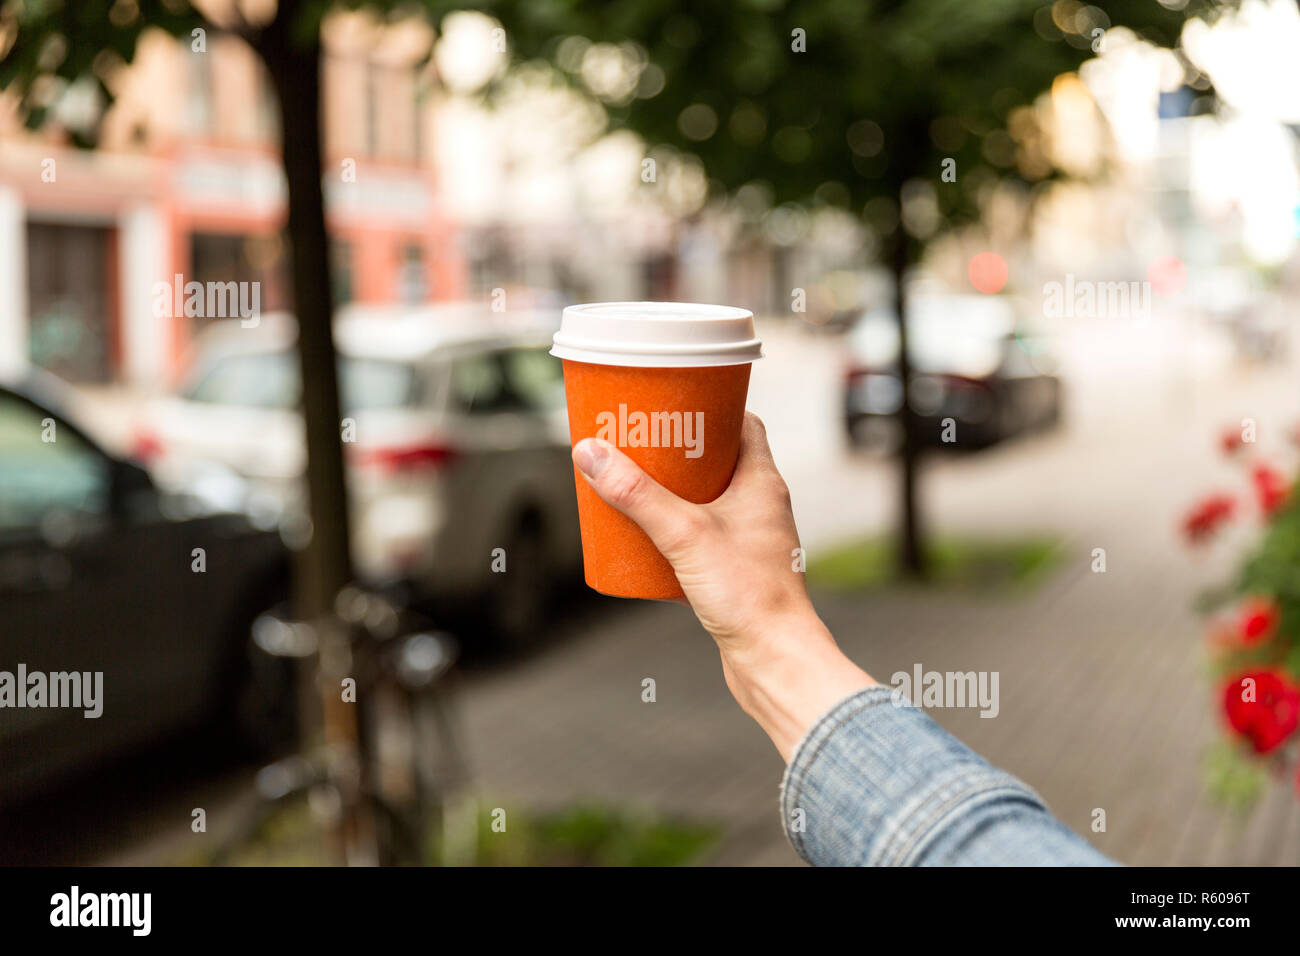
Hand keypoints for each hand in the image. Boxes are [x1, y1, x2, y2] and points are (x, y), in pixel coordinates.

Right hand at [573, 412, 874, 759]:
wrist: (775, 660)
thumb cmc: (749, 595)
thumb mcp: (684, 534)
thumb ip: (637, 495)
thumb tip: (591, 452)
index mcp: (763, 481)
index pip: (741, 422)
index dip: (706, 406)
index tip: (669, 400)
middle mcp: (762, 505)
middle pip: (717, 458)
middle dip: (676, 449)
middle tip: (636, 442)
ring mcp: (751, 538)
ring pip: (707, 499)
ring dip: (672, 490)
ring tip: (632, 485)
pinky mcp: (737, 569)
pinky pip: (702, 534)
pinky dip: (674, 527)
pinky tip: (644, 535)